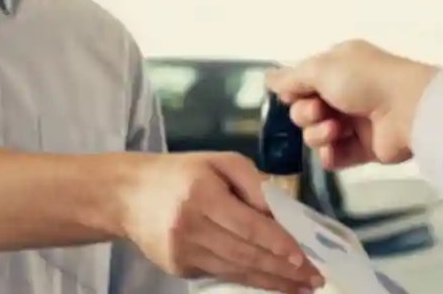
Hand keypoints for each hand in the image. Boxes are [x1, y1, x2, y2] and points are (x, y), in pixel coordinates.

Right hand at [119, 152, 324, 293]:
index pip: (248, 226)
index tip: (305, 259)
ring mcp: (182, 251)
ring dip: (272, 282)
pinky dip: (249, 279)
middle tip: (315, 279)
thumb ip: (253, 183)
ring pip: (236, 270)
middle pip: (246, 254)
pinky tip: (271, 283)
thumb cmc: (180, 172)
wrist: (127, 194)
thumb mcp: (219, 162)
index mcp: (202, 194)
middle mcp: (191, 226)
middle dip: (284, 270)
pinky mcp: (179, 268)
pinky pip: (222, 274)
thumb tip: (282, 215)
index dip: (278, 245)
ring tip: (301, 287)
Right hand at [265, 40, 439, 169]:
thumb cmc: (365, 80)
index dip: (293, 91)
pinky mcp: (363, 148)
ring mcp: (354, 122)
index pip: (302, 82)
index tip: (293, 94)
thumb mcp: (322, 68)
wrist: (409, 109)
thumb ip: (291, 77)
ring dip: (318, 133)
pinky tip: (335, 147)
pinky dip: (331, 153)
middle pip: (303, 110)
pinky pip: (334, 156)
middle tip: (320, 110)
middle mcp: (344, 92)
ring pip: (315, 134)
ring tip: (336, 129)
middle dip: (305, 113)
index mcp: (337, 67)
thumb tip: (268, 77)